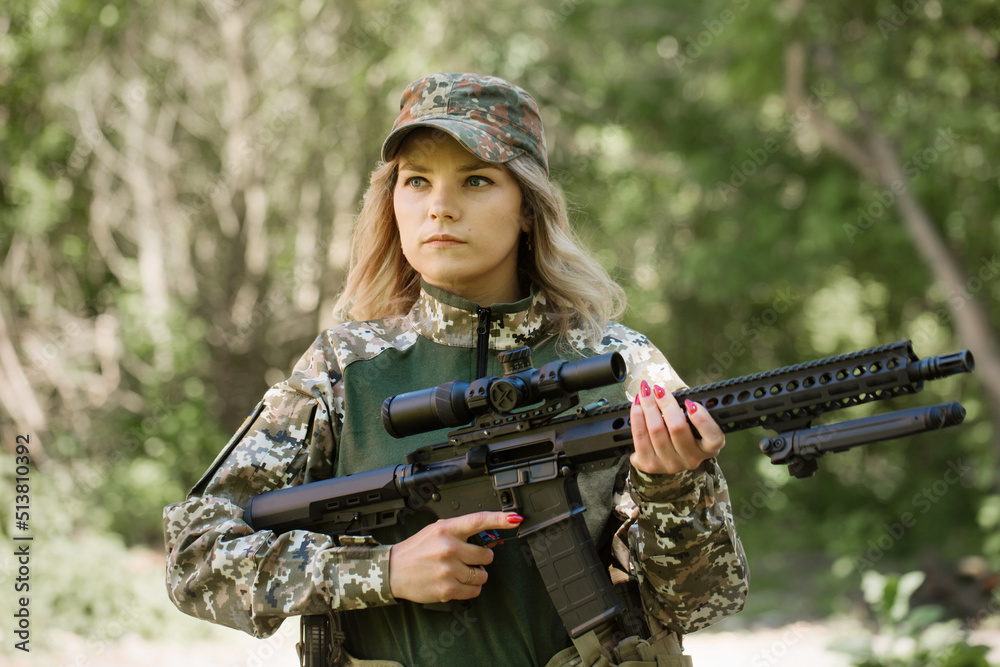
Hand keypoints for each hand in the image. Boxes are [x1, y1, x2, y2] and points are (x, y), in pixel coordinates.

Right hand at [388, 511, 520, 603]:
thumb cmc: (416, 550)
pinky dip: (470, 589)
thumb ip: (460, 532)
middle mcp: (448, 548)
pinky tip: (457, 582)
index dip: (500, 520)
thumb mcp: (436, 531)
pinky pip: (474, 591)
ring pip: (482, 576)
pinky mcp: (446, 589)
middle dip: (482, 559)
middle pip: (486, 555)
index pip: (478, 521)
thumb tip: (488, 537)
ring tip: (460, 572)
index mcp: (446, 529)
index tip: (515, 519)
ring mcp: (448, 569)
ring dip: (476, 576)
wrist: (393, 570)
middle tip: (468, 559)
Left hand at [630, 380, 724, 474]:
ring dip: (648, 406)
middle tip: (657, 389)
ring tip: (645, 393)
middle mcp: (691, 459)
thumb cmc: (680, 431)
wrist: (662, 454)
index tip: (689, 403)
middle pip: (677, 428)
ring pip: (656, 430)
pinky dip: (637, 417)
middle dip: (665, 403)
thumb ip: (689, 408)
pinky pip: (640, 437)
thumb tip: (674, 391)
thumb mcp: (692, 421)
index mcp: (708, 449)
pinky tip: (637, 406)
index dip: (702, 419)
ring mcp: (670, 465)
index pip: (713, 437)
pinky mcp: (650, 465)